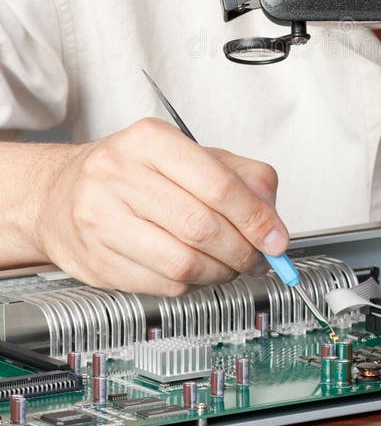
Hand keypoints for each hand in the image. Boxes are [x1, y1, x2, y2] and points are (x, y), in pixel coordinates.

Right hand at [33, 118, 286, 294]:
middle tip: (257, 256)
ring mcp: (101, 219)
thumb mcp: (189, 155)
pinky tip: (194, 270)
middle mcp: (119, 174)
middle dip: (242, 250)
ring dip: (219, 272)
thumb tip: (272, 218)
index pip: (218, 184)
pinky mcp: (96, 261)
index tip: (276, 238)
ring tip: (227, 264)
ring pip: (183, 262)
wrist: (59, 193)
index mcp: (149, 140)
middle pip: (202, 226)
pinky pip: (162, 285)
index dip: (256, 218)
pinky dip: (191, 284)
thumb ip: (242, 176)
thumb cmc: (132, 172)